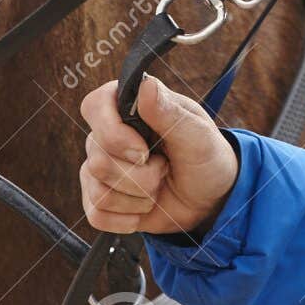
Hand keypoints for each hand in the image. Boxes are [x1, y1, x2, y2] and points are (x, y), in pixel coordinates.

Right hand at [80, 77, 238, 237]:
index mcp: (128, 106)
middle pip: (98, 159)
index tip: (143, 151)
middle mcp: (107, 134)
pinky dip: (127, 219)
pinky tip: (144, 208)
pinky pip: (96, 215)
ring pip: (98, 191)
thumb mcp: (197, 134)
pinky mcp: (99, 199)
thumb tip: (145, 85)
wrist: (210, 198)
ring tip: (157, 186)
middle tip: (165, 168)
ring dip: (138, 198)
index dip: (113, 133)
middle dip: (141, 176)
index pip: (94, 106)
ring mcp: (100, 167)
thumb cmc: (206, 156)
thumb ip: (169, 111)